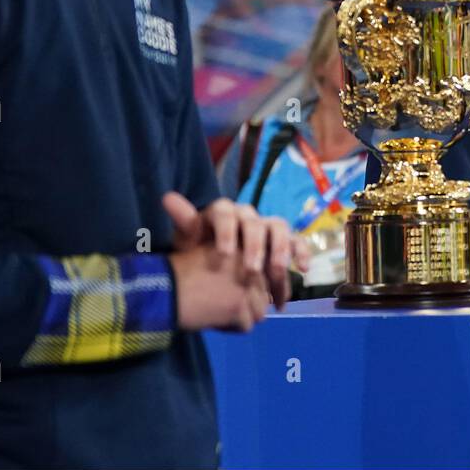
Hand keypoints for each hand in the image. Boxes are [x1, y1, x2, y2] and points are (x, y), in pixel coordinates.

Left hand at [162, 192, 301, 328]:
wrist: (216, 270)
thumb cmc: (201, 252)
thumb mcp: (189, 241)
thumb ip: (184, 220)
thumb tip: (167, 197)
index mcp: (224, 212)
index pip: (226, 211)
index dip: (226, 230)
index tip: (224, 253)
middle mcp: (248, 216)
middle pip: (255, 222)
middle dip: (255, 245)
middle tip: (252, 269)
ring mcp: (267, 228)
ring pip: (279, 229)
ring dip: (279, 249)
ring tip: (276, 271)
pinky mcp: (282, 242)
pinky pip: (296, 242)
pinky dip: (301, 252)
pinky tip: (301, 269)